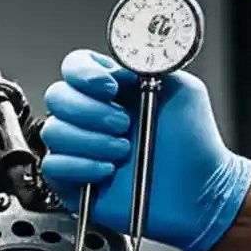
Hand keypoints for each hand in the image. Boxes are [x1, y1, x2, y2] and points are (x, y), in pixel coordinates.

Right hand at [39, 49, 250, 250]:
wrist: (197, 191)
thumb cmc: (194, 146)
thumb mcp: (184, 91)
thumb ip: (152, 66)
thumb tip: (120, 59)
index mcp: (111, 89)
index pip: (75, 66)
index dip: (84, 74)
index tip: (111, 89)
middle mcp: (89, 115)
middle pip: (57, 96)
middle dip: (90, 112)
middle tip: (123, 124)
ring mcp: (78, 146)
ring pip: (54, 131)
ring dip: (92, 141)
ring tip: (122, 151)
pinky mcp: (71, 178)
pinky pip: (53, 165)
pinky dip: (82, 167)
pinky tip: (108, 171)